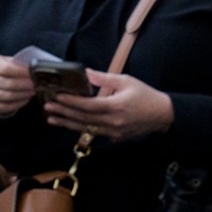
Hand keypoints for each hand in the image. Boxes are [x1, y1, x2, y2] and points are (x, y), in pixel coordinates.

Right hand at [0, 56, 35, 116]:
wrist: (0, 77)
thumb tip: (37, 66)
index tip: (34, 72)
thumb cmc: (8, 68)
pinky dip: (17, 104)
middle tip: (36, 84)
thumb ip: (20, 63)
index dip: (21, 71)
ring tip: (34, 91)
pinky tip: (26, 99)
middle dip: (25, 85)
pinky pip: (4, 106)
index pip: (7, 68)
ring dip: (23, 94)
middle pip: (8, 84)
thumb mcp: (11, 61)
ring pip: (7, 96)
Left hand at [44, 70, 173, 140]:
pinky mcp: (115, 137)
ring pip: (85, 128)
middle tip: (48, 107)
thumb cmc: (146, 95)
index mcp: (116, 106)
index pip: (88, 105)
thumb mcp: (128, 81)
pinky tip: (70, 124)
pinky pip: (94, 133)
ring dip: (67, 123)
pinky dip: (80, 128)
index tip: (57, 97)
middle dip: (64, 112)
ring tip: (52, 119)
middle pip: (83, 118)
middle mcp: (113, 121)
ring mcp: (113, 131)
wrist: (163, 114)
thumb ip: (106, 79)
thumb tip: (86, 74)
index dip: (71, 102)